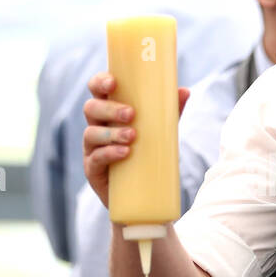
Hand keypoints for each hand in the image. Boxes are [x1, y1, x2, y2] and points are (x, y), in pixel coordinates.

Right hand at [82, 71, 190, 207]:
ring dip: (111, 132)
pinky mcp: (92, 169)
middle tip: (131, 114)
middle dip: (110, 108)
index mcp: (108, 111)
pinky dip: (110, 153)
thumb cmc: (147, 154)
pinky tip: (124, 153)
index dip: (100, 82)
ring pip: (91, 133)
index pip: (96, 90)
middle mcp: (96, 126)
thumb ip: (170, 112)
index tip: (113, 82)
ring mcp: (92, 148)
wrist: (141, 195)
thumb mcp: (160, 131)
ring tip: (132, 136)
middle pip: (91, 108)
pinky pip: (95, 158)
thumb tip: (184, 91)